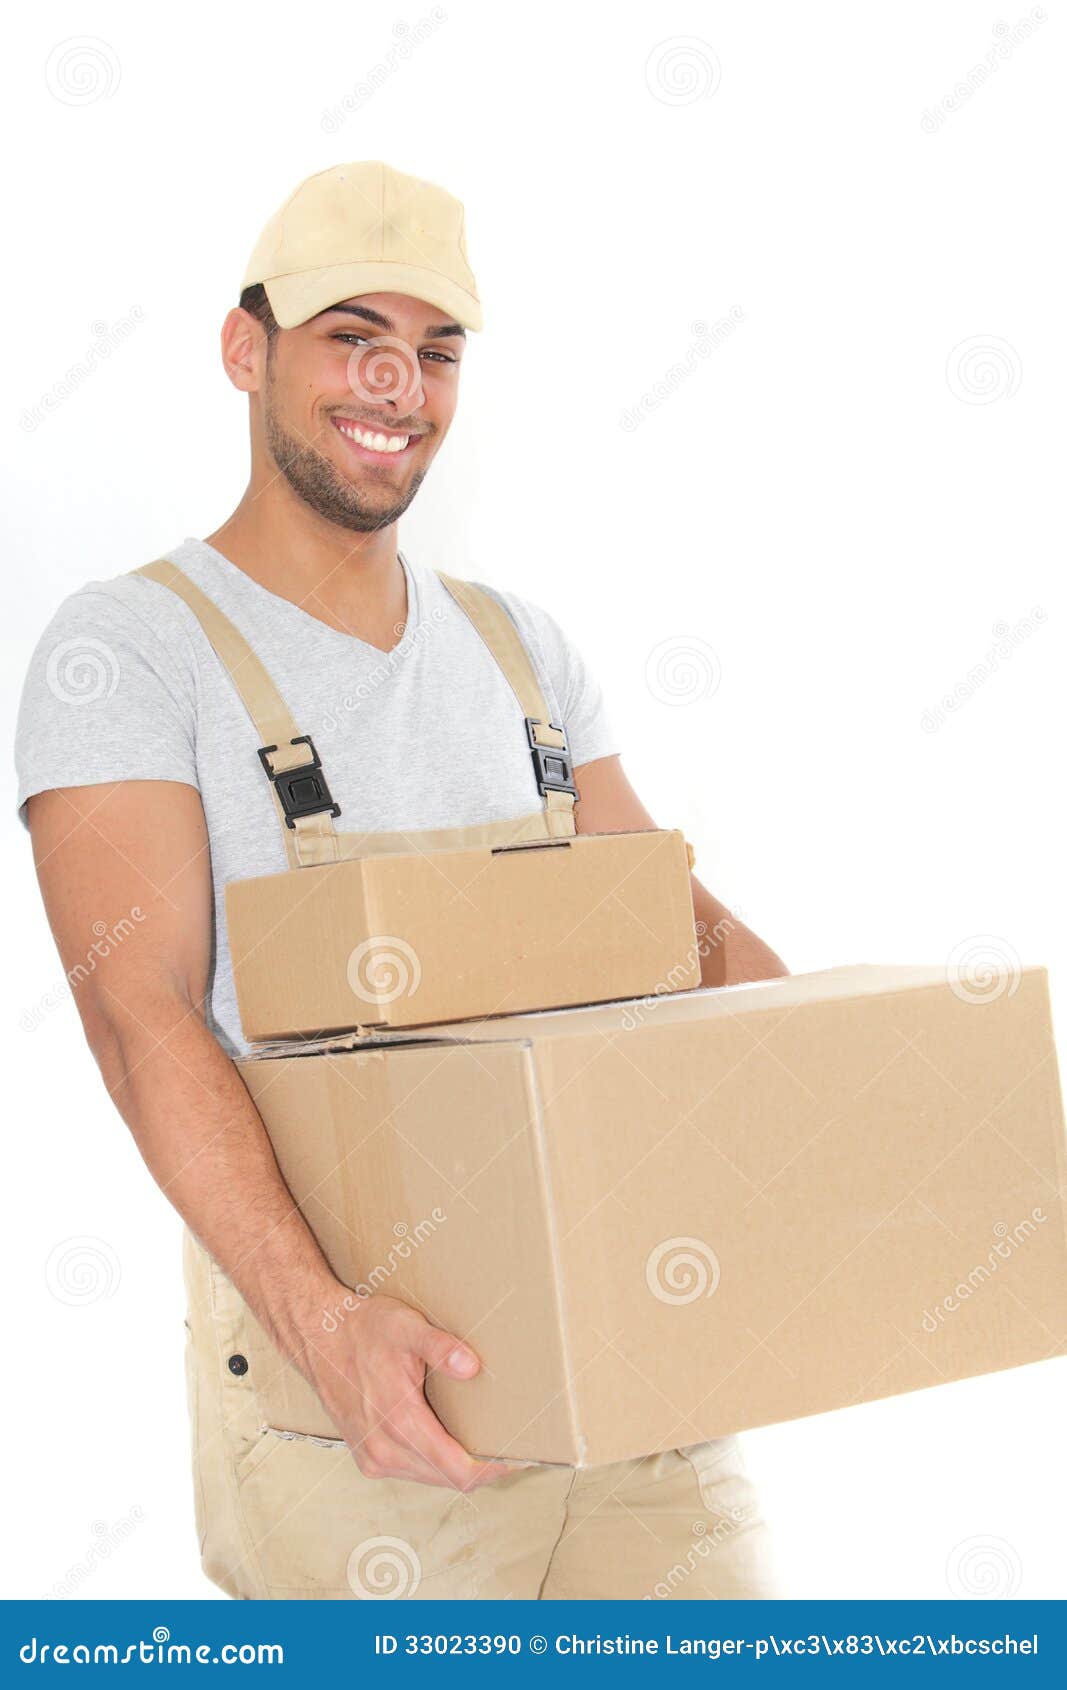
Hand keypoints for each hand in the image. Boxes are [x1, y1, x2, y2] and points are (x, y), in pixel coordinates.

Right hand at [305, 1291, 523, 1489]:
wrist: (319, 1336)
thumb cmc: (363, 1330)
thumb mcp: (405, 1327)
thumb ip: (440, 1347)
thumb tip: (471, 1367)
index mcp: (399, 1423)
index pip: (458, 1470)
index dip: (493, 1469)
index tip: (518, 1456)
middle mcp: (384, 1450)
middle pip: (449, 1479)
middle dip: (482, 1468)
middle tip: (511, 1447)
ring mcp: (373, 1458)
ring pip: (430, 1478)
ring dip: (458, 1467)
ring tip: (485, 1444)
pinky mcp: (367, 1456)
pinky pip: (411, 1471)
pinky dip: (434, 1463)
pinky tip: (447, 1440)